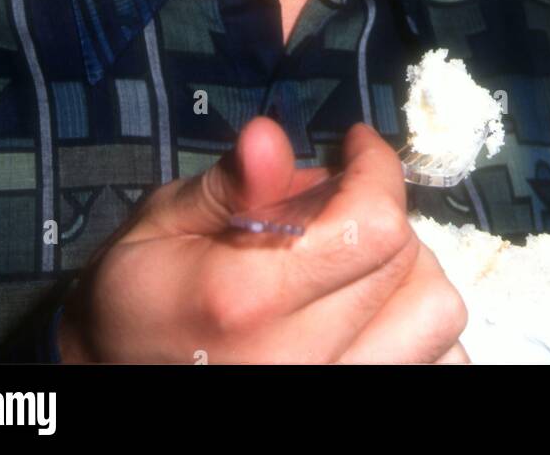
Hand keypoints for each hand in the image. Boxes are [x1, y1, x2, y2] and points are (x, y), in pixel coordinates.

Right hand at [57, 115, 467, 364]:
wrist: (113, 380)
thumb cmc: (138, 298)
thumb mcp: (161, 225)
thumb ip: (229, 185)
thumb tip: (271, 136)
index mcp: (249, 301)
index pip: (374, 225)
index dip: (376, 168)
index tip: (354, 145)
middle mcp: (302, 361)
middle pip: (410, 264)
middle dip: (382, 211)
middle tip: (336, 203)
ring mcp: (330, 394)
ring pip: (436, 318)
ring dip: (409, 272)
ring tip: (357, 260)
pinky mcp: (351, 412)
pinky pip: (435, 364)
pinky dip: (418, 329)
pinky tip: (370, 312)